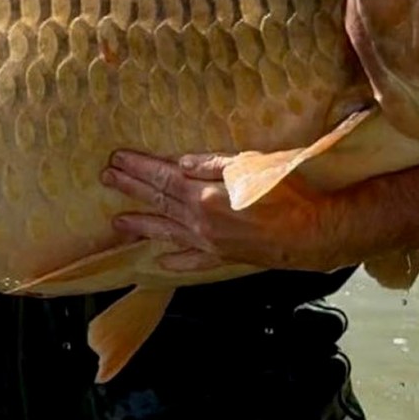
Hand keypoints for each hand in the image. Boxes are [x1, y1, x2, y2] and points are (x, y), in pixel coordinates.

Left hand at [101, 150, 337, 273]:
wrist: (311, 232)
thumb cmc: (286, 193)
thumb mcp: (249, 166)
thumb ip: (211, 165)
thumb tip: (179, 164)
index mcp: (205, 196)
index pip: (162, 178)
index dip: (139, 168)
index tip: (118, 159)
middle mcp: (201, 223)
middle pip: (159, 202)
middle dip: (131, 189)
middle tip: (107, 179)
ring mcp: (210, 244)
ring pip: (167, 233)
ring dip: (142, 225)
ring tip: (119, 222)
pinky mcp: (224, 257)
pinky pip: (193, 260)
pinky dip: (176, 260)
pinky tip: (161, 260)